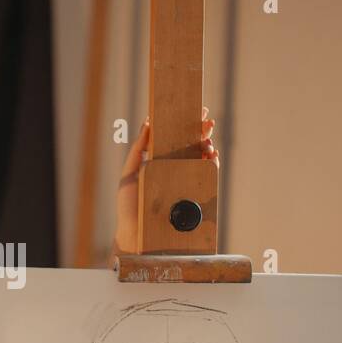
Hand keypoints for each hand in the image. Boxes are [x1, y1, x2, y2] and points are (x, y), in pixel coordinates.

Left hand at [114, 107, 217, 253]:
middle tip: (207, 121)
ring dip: (208, 145)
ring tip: (206, 141)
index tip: (196, 111)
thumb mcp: (129, 172)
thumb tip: (147, 123)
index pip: (175, 137)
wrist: (136, 231)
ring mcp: (184, 179)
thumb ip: (138, 149)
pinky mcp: (192, 192)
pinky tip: (211, 156)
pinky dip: (212, 163)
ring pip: (202, 157)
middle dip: (202, 130)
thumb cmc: (129, 203)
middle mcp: (175, 167)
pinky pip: (206, 175)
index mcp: (160, 159)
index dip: (186, 123)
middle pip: (192, 144)